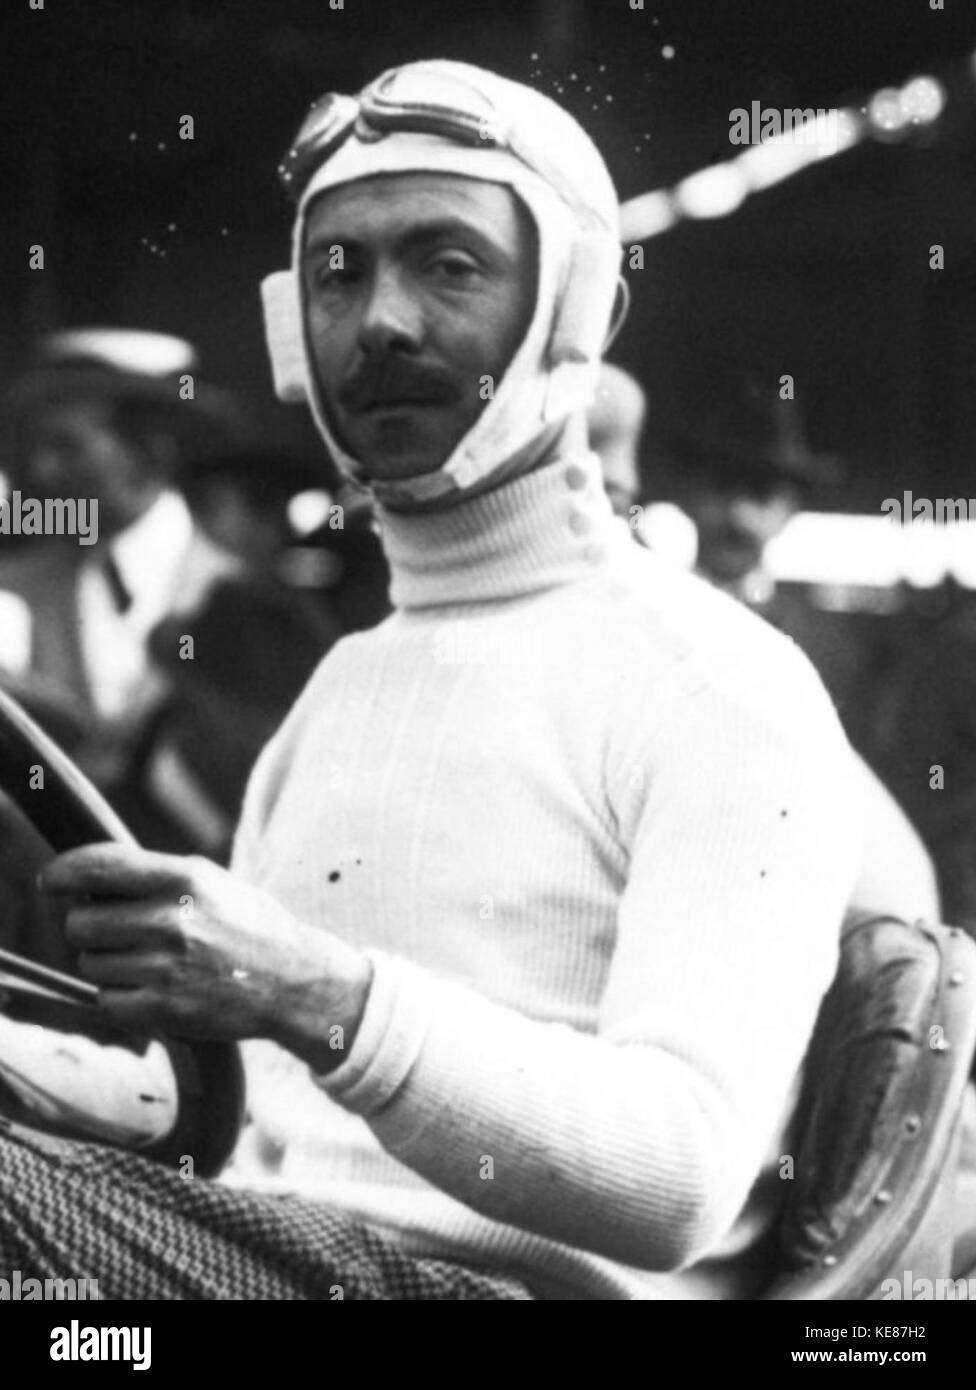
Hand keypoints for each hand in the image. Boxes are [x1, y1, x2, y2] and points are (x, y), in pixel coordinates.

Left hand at [38, 844, 371, 1069]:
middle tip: (114, 932)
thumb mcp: (212, 882)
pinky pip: (107, 1000)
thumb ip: (155, 876)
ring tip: (143, 961)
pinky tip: (149, 987)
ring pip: (91, 964)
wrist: (294, 979)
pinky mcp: (166, 1009)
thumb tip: (88, 878)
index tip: (49, 881)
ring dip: (106, 963)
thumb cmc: (249, 925)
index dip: (62, 872)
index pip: (99, 867)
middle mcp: (173, 920)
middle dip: (90, 927)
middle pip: (82, 922)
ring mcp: (168, 967)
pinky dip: (118, 995)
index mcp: (185, 878)